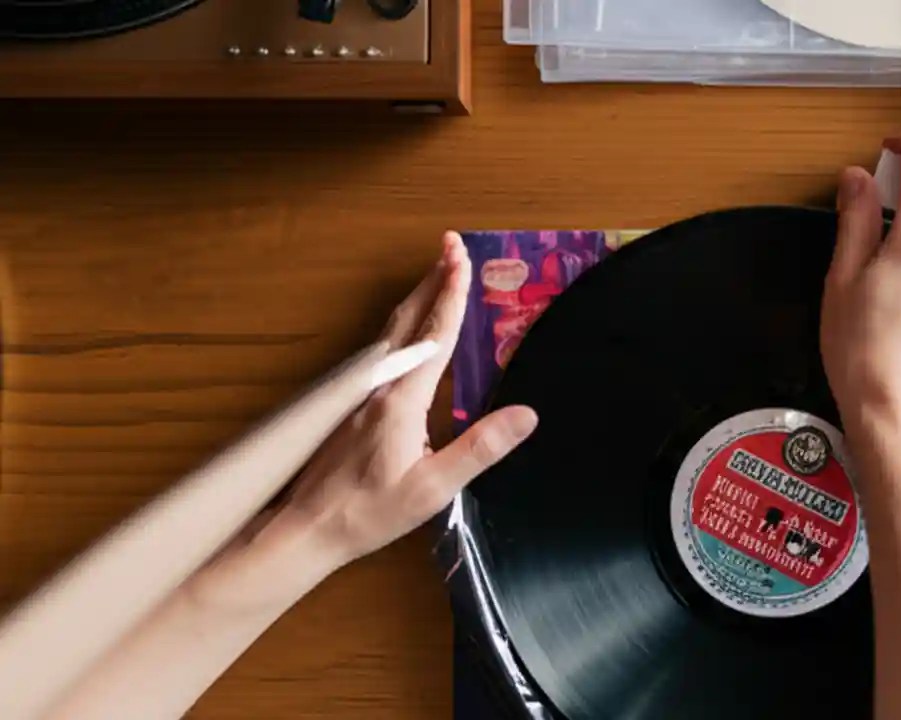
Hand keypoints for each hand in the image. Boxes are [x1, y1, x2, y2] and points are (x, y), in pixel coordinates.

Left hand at [278, 232, 537, 569]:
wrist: (306, 529)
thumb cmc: (369, 514)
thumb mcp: (432, 490)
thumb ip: (479, 449)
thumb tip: (525, 415)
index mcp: (402, 401)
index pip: (435, 336)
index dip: (452, 295)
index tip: (462, 257)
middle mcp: (379, 386)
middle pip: (410, 318)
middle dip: (433, 278)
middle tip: (452, 244)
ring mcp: (361, 392)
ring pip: (392, 329)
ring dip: (418, 295)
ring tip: (437, 272)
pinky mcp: (352, 403)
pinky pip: (383, 347)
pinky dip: (403, 322)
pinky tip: (407, 328)